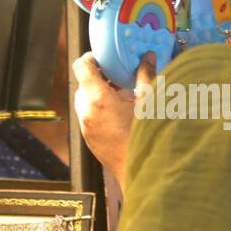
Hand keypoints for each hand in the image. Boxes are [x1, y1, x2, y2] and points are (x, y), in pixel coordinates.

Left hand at [72, 52, 156, 189]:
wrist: (141, 172)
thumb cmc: (146, 138)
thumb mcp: (149, 104)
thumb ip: (146, 77)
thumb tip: (148, 58)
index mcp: (99, 100)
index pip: (81, 67)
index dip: (90, 58)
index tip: (104, 58)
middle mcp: (87, 112)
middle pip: (82, 83)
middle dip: (98, 77)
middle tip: (117, 75)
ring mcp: (86, 127)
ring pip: (83, 99)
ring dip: (97, 93)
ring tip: (119, 94)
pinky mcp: (89, 138)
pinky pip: (87, 115)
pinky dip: (97, 108)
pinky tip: (118, 112)